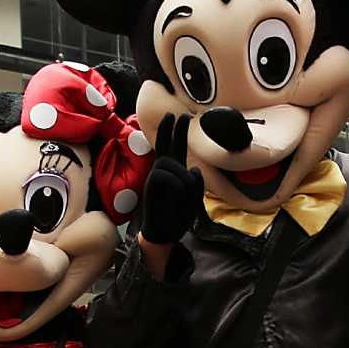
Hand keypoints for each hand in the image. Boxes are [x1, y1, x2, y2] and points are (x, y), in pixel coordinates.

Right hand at [137, 115, 205, 244]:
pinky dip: (179, 189)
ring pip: (175, 165)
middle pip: (167, 145)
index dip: (176, 132)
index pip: (175, 148)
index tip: (179, 117)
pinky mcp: (151, 184)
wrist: (164, 234)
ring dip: (185, 183)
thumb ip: (197, 184)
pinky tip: (173, 200)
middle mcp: (163, 171)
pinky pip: (170, 177)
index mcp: (174, 173)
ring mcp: (155, 176)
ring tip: (181, 199)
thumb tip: (193, 168)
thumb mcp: (194, 199)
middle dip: (171, 129)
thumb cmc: (177, 217)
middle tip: (174, 114)